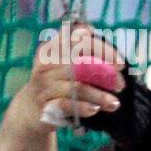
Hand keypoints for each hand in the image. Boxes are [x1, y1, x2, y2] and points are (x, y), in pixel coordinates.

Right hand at [8, 21, 125, 136]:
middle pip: (80, 64)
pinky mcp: (44, 106)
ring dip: (99, 95)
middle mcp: (45, 65)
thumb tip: (110, 54)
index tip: (120, 63)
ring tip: (115, 103)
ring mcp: (44, 86)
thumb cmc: (56, 83)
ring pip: (76, 86)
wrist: (30, 110)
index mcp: (52, 49)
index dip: (102, 50)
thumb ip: (83, 54)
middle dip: (105, 74)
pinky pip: (66, 104)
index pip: (79, 40)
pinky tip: (95, 110)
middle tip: (120, 85)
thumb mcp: (65, 64)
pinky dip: (83, 107)